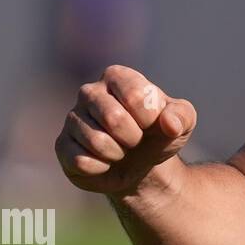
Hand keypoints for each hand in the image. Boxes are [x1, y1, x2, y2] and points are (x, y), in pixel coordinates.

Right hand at [55, 65, 197, 195]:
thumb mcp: (182, 122)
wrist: (142, 164)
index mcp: (118, 76)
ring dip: (119, 153)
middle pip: (113, 118)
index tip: (153, 122)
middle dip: (134, 137)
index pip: (134, 96)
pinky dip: (102, 167)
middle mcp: (90, 92)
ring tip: (122, 149)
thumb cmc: (160, 133)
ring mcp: (72, 118)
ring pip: (97, 142)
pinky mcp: (62, 145)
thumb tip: (169, 123)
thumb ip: (182, 116)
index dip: (151, 118)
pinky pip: (81, 161)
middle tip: (136, 139)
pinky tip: (105, 161)